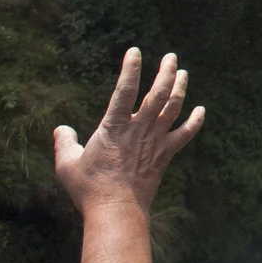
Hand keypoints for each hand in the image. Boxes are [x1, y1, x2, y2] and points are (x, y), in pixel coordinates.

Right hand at [54, 49, 203, 218]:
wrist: (116, 210)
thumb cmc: (90, 188)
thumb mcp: (67, 165)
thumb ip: (64, 143)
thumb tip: (60, 128)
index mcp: (114, 127)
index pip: (124, 90)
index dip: (130, 69)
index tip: (134, 52)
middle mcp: (138, 129)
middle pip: (157, 94)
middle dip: (166, 72)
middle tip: (171, 56)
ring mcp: (154, 142)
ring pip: (173, 108)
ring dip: (179, 88)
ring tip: (183, 72)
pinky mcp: (164, 156)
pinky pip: (184, 135)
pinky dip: (194, 122)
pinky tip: (201, 110)